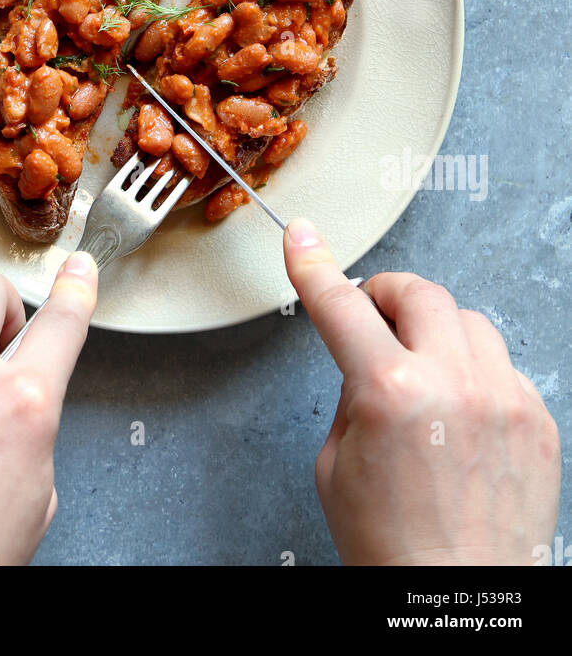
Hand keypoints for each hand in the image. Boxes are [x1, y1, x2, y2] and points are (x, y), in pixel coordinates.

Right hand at [283, 218, 560, 566]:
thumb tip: (369, 356)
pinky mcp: (537, 419)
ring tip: (421, 368)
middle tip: (371, 313)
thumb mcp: (336, 464)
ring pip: (468, 320)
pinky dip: (475, 373)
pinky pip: (503, 365)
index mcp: (390, 393)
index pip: (341, 307)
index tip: (303, 237)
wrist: (456, 602)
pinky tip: (460, 411)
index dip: (315, 266)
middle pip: (419, 293)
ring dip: (437, 330)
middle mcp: (453, 383)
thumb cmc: (390, 546)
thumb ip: (353, 394)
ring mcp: (504, 398)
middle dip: (387, 295)